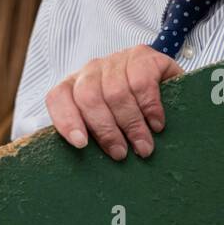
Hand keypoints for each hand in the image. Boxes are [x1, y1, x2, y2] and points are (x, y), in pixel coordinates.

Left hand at [46, 45, 182, 159]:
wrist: (165, 86)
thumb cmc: (129, 114)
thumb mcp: (105, 125)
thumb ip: (91, 137)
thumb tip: (80, 169)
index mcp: (75, 86)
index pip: (58, 97)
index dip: (66, 120)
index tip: (81, 144)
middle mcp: (92, 70)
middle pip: (89, 97)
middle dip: (105, 130)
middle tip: (120, 154)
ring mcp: (117, 60)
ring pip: (116, 92)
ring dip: (131, 125)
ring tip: (143, 147)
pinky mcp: (144, 56)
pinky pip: (142, 82)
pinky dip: (150, 107)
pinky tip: (156, 123)